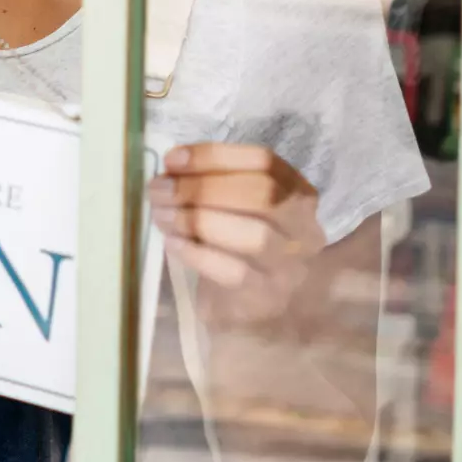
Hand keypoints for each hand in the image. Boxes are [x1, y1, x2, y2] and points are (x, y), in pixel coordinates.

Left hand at [148, 142, 324, 323]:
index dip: (214, 157)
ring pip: (253, 235)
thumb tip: (172, 168)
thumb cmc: (245, 244)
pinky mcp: (266, 296)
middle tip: (160, 189)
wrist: (268, 305)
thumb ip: (216, 182)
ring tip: (162, 214)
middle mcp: (302, 226)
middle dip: (202, 187)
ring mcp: (289, 265)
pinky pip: (234, 272)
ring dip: (198, 219)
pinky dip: (198, 254)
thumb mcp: (241, 206)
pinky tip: (172, 242)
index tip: (172, 159)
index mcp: (297, 192)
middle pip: (262, 195)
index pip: (264, 161)